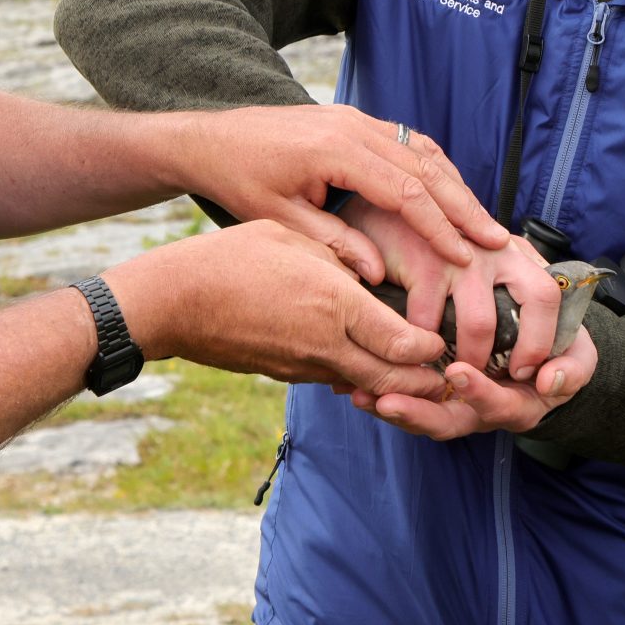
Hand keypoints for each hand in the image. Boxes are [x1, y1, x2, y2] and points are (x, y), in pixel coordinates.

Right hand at [102, 220, 449, 398]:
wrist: (173, 302)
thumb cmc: (230, 258)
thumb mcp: (293, 238)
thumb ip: (340, 254)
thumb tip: (373, 268)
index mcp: (335, 304)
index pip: (406, 343)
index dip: (434, 347)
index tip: (448, 334)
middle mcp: (326, 344)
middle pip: (396, 380)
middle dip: (428, 381)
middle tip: (451, 372)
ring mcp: (304, 365)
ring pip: (367, 387)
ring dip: (395, 385)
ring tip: (419, 372)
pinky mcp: (285, 374)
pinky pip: (334, 380)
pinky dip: (358, 377)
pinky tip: (364, 359)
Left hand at [168, 105, 509, 281]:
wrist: (212, 138)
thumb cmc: (239, 179)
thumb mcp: (280, 219)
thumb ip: (332, 244)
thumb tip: (379, 274)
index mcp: (335, 150)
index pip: (404, 191)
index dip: (438, 226)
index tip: (465, 255)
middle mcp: (353, 126)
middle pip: (424, 167)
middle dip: (463, 206)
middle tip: (495, 240)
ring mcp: (356, 119)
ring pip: (421, 151)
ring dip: (455, 186)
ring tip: (483, 222)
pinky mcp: (355, 121)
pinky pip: (406, 142)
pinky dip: (434, 168)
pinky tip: (451, 194)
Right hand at [342, 200, 564, 380]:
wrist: (384, 203)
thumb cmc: (432, 237)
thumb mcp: (474, 247)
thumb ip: (501, 273)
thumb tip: (523, 317)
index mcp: (511, 249)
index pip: (550, 293)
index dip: (546, 335)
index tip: (528, 367)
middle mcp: (496, 248)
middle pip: (539, 298)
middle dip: (530, 347)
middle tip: (507, 377)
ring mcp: (462, 255)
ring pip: (480, 325)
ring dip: (470, 360)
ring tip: (458, 376)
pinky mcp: (425, 263)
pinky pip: (428, 323)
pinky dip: (422, 347)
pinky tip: (418, 355)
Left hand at [354, 330, 597, 439]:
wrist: (545, 355)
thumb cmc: (561, 356)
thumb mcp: (576, 362)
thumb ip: (568, 371)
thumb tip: (549, 382)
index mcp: (515, 405)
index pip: (496, 404)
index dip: (479, 392)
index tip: (460, 373)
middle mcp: (479, 411)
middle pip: (445, 422)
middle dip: (415, 414)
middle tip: (385, 400)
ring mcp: (455, 404)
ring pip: (420, 414)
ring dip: (389, 405)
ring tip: (360, 394)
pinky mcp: (435, 392)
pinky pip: (407, 397)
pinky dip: (382, 392)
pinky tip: (352, 382)